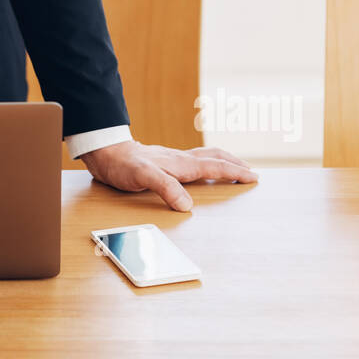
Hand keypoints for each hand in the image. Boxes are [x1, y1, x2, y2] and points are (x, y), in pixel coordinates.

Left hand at [80, 141, 257, 212]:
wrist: (105, 152)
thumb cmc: (122, 165)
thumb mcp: (143, 177)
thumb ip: (166, 188)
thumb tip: (187, 206)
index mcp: (180, 164)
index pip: (214, 167)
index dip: (234, 172)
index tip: (253, 177)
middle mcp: (179, 160)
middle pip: (214, 158)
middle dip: (234, 164)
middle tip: (251, 171)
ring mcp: (172, 160)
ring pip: (204, 157)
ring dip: (222, 161)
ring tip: (234, 166)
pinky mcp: (163, 162)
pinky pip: (192, 161)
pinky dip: (205, 163)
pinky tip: (200, 169)